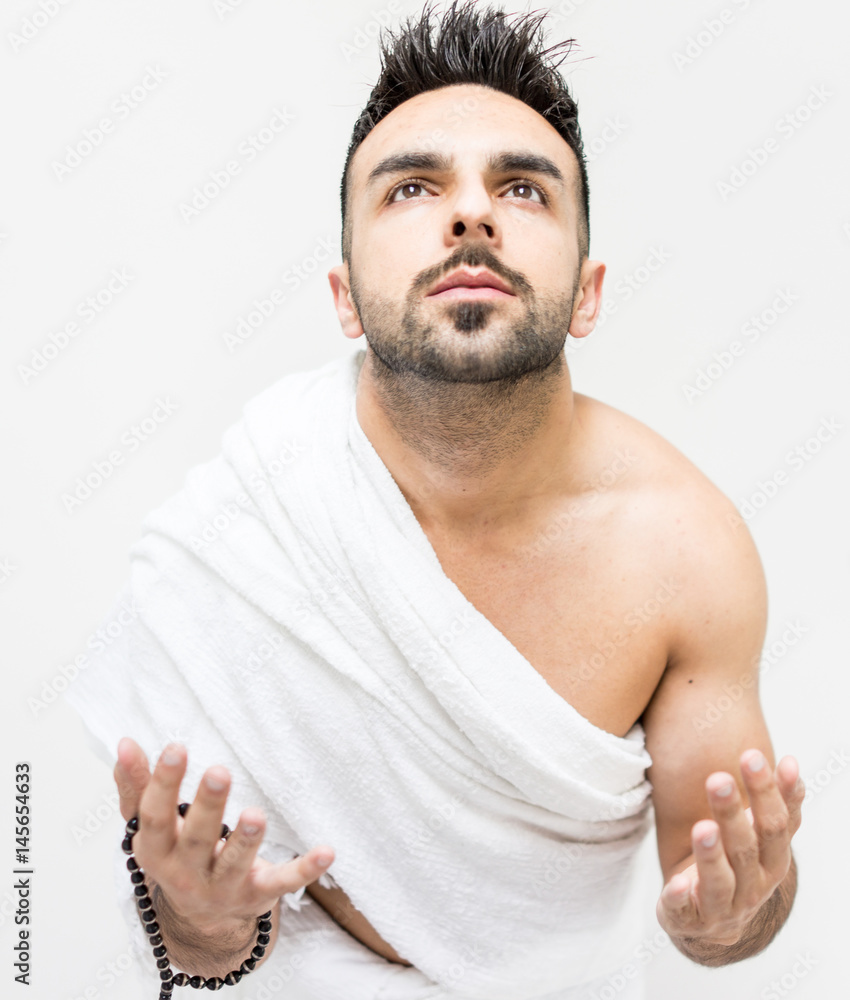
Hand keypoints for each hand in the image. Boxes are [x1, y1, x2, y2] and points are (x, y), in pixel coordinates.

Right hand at [113, 736, 334, 935]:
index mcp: (157, 850)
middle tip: (220, 771)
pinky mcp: (259, 894)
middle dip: (209, 807)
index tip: (177, 747)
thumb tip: (124, 743)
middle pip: (198, 839)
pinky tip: (327, 852)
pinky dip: (305, 869)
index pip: (156, 816)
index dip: (163, 783)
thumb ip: (137, 786)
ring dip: (247, 840)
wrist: (201, 919)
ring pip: (236, 863)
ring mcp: (224, 887)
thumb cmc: (176, 852)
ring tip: (256, 814)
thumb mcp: (153, 825)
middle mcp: (187, 874)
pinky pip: (283, 883)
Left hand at [656, 750, 803, 946]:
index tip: (752, 756)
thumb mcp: (760, 838)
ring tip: (702, 827)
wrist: (710, 920)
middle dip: (732, 814)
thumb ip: (777, 805)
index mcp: (772, 861)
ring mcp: (722, 907)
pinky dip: (679, 898)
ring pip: (719, 881)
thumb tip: (792, 762)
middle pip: (747, 848)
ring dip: (710, 854)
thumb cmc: (737, 865)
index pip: (776, 825)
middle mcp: (752, 887)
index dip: (768, 792)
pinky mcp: (688, 920)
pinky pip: (683, 911)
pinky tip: (676, 883)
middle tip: (718, 779)